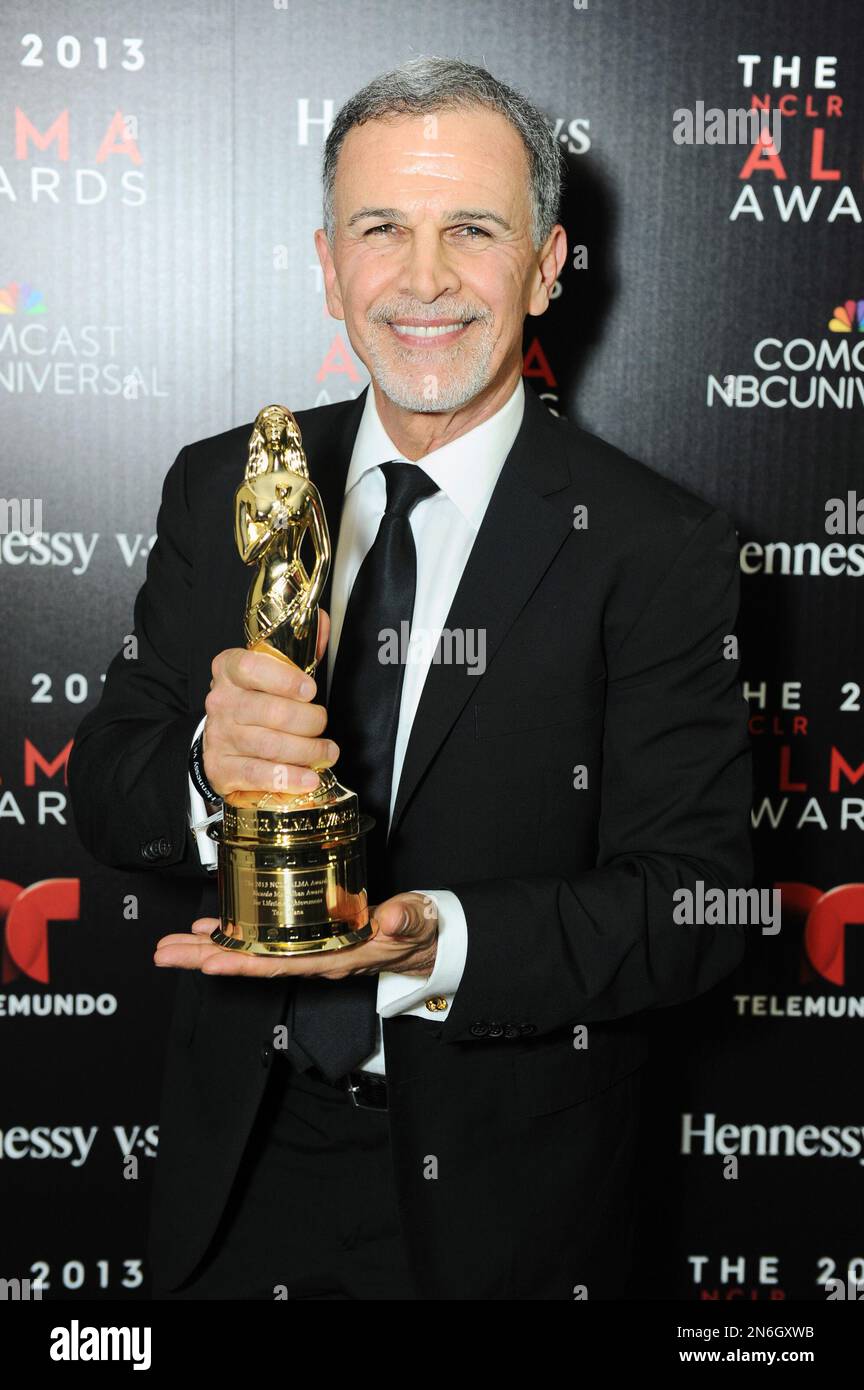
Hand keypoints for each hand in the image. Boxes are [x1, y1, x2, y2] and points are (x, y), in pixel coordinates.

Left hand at [153, 892, 438, 978]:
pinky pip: (262, 943)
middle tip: (166, 953)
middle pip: (253, 963)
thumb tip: (391, 918)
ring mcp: (307, 951)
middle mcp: (314, 958)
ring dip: (210, 949)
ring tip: (174, 944)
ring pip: (251, 954)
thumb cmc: (417, 931)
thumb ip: (406, 919)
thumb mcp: (416, 922)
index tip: (208, 960)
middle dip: (207, 958)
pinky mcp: (306, 938)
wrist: (423, 941)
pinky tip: (212, 929)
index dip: (244, 963)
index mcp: (336, 956)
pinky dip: (234, 936)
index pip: (282, 963)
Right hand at [202, 609, 335, 797]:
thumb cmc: (255, 701)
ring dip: (307, 751)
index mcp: (230, 669)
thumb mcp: (273, 672)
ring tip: (327, 752)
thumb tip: (324, 623)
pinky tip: (308, 777)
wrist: (221, 740)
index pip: (251, 667)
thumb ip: (301, 650)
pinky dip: (288, 778)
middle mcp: (221, 702)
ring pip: (269, 745)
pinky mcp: (222, 768)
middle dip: (309, 721)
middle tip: (323, 725)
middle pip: (270, 712)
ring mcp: (220, 737)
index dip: (284, 679)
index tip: (310, 690)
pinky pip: (259, 774)